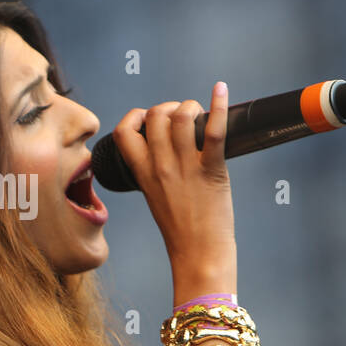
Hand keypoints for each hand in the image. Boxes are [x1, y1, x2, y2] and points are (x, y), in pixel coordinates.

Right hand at [111, 83, 235, 298]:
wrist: (199, 255)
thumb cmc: (182, 231)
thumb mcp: (157, 197)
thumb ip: (157, 172)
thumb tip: (171, 148)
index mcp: (143, 174)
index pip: (124, 131)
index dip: (136, 116)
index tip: (149, 118)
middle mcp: (160, 166)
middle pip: (156, 115)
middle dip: (169, 107)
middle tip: (184, 117)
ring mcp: (185, 168)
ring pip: (181, 116)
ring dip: (192, 107)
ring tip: (200, 114)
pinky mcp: (212, 170)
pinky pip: (213, 130)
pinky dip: (219, 106)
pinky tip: (221, 90)